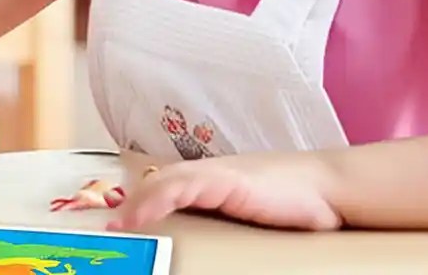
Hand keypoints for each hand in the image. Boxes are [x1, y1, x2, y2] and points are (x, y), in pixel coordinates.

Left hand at [109, 152, 343, 231]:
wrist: (327, 188)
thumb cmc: (290, 207)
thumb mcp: (246, 220)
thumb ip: (216, 227)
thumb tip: (197, 254)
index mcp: (201, 185)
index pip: (155, 190)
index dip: (130, 205)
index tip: (108, 226)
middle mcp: (201, 175)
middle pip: (150, 186)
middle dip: (123, 206)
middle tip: (100, 231)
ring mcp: (210, 174)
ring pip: (159, 185)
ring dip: (134, 207)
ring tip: (113, 229)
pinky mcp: (222, 179)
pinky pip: (178, 187)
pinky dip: (155, 202)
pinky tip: (136, 218)